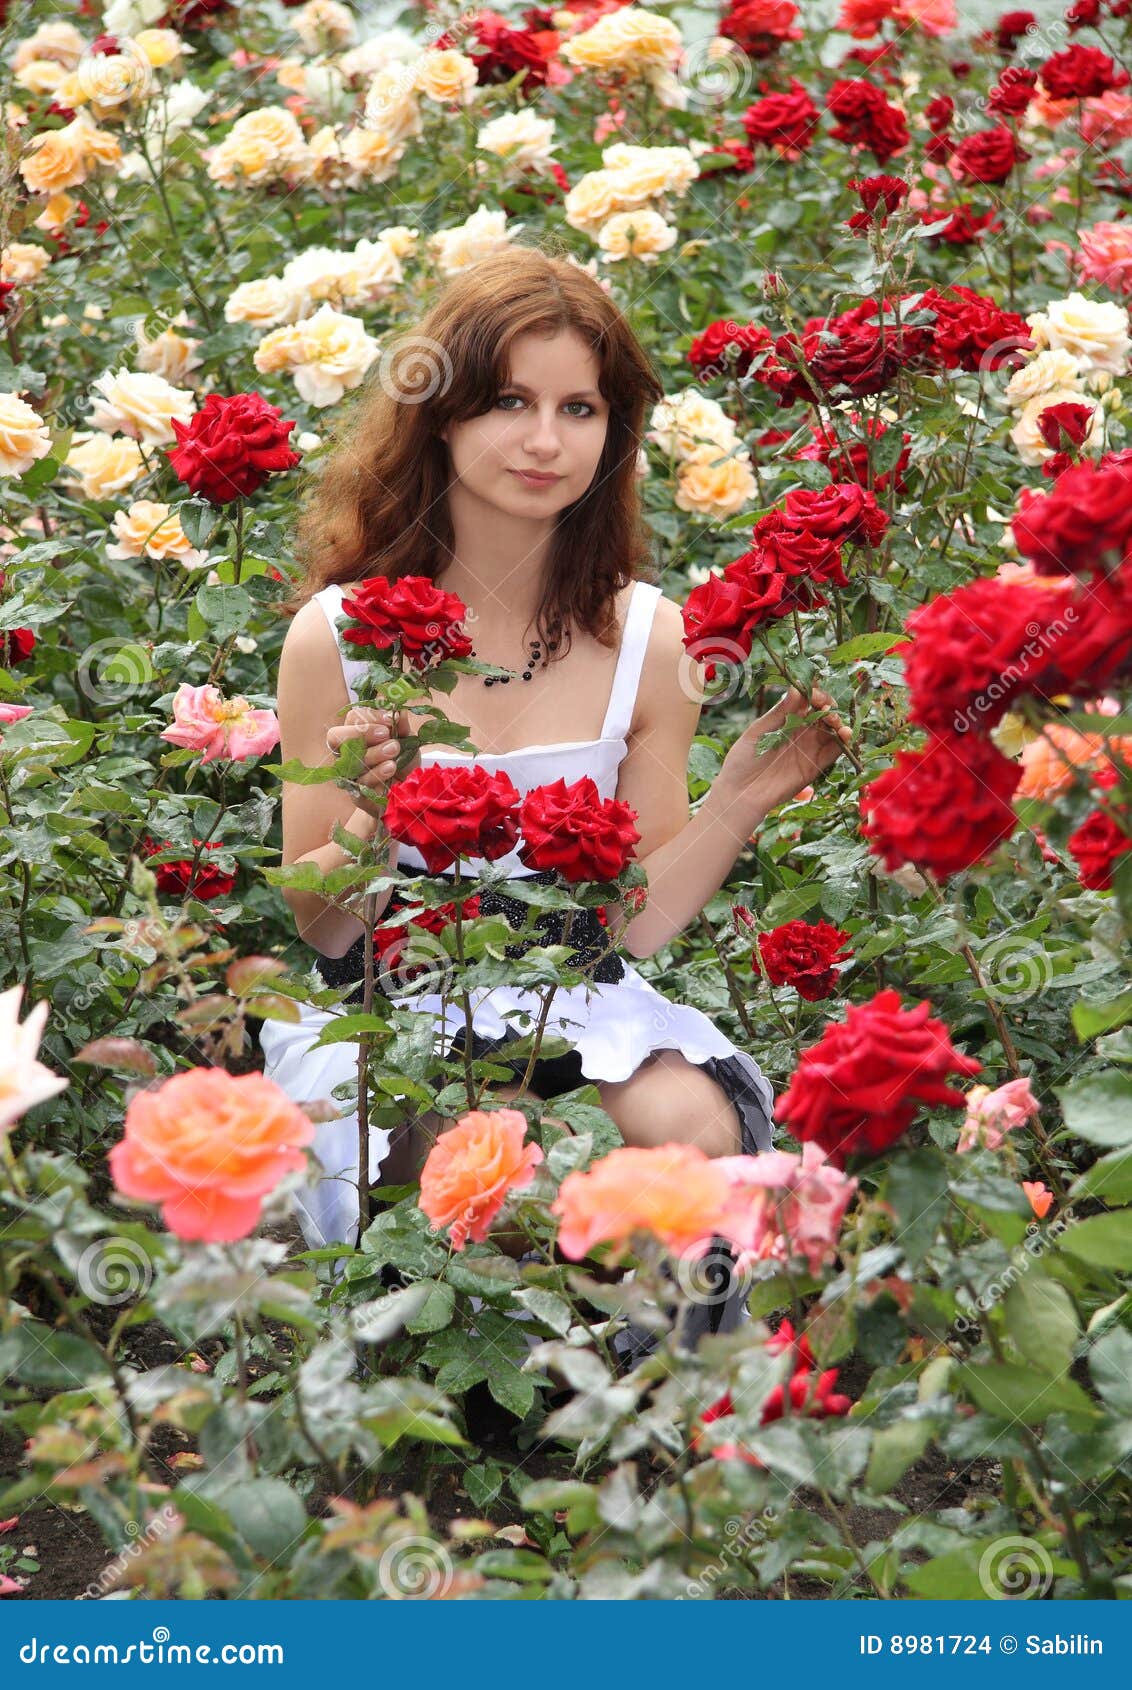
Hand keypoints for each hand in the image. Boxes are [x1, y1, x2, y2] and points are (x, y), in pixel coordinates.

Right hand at [325, 705, 417, 822]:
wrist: (408, 793)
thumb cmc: (404, 763)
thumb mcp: (408, 743)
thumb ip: (402, 728)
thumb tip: (400, 712)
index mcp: (358, 734)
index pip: (352, 718)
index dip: (369, 717)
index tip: (389, 720)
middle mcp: (347, 753)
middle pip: (336, 736)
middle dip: (361, 732)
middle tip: (385, 734)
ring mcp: (349, 774)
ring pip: (349, 760)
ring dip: (373, 753)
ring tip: (395, 749)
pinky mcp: (356, 794)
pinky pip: (360, 782)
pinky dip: (376, 773)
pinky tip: (390, 767)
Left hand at [720, 685, 854, 814]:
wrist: (741, 793)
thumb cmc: (743, 759)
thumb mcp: (759, 731)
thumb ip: (780, 712)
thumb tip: (796, 687)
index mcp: (786, 720)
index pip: (806, 701)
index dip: (814, 694)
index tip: (815, 691)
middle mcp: (800, 732)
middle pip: (822, 713)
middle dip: (828, 706)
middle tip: (825, 706)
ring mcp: (809, 748)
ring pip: (831, 731)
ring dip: (837, 722)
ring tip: (833, 719)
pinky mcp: (815, 766)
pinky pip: (834, 751)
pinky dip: (844, 742)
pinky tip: (845, 733)